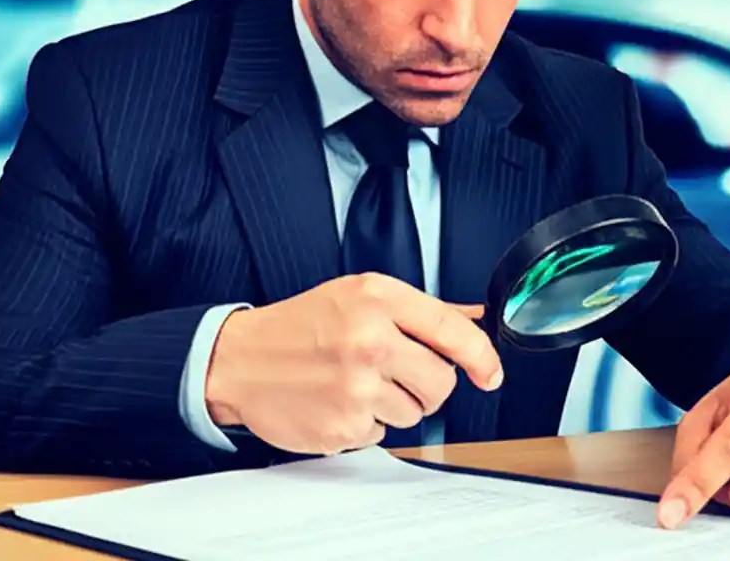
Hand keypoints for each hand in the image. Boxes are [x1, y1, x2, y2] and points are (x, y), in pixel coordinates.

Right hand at [204, 273, 499, 454]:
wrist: (238, 359)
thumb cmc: (301, 325)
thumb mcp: (360, 296)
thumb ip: (422, 311)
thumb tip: (475, 318)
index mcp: (379, 299)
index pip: (454, 332)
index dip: (483, 357)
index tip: (491, 373)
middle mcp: (371, 340)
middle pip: (442, 381)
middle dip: (429, 384)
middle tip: (397, 373)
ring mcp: (357, 386)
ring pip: (417, 412)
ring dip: (397, 404)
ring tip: (359, 382)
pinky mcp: (344, 424)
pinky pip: (383, 433)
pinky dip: (368, 422)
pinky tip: (340, 401)